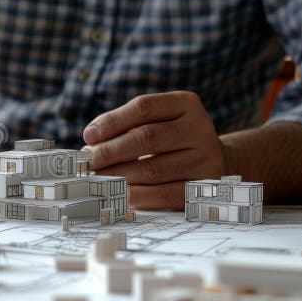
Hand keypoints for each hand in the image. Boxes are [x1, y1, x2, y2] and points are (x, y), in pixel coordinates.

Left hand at [82, 91, 225, 209]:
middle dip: (111, 151)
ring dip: (119, 176)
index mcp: (185, 104)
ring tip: (98, 179)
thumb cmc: (170, 139)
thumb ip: (125, 127)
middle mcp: (200, 128)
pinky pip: (166, 193)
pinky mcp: (204, 187)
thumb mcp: (155, 122)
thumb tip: (90, 145)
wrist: (213, 160)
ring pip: (153, 168)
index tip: (88, 136)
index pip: (144, 107)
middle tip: (88, 162)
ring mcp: (206, 158)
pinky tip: (120, 196)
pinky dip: (138, 196)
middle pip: (147, 137)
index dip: (112, 121)